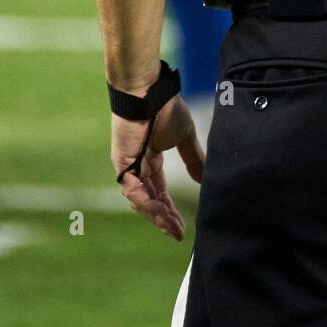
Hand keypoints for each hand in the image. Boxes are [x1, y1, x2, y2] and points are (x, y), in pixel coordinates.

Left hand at [111, 95, 204, 240]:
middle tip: (178, 234)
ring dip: (157, 215)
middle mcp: (138, 167)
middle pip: (151, 201)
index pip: (160, 192)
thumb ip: (193, 158)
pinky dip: (146, 202)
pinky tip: (160, 212)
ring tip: (172, 227)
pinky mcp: (122, 163)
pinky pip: (133, 190)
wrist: (150, 92)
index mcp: (152, 160)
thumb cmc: (166, 108)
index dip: (170, 210)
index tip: (183, 227)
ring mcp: (128, 166)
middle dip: (165, 219)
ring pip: (141, 200)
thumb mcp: (185, 137)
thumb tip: (203, 179)